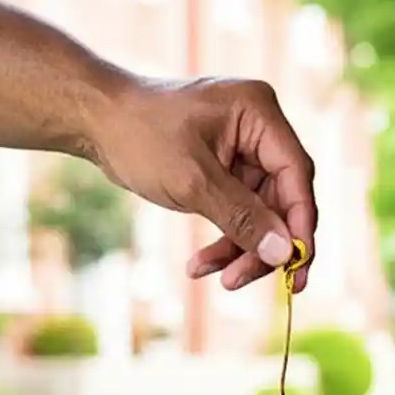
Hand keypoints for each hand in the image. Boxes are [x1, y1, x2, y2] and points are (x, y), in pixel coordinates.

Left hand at [88, 77, 316, 291]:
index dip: (300, 224)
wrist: (95, 121)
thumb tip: (285, 254)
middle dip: (262, 244)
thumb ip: (242, 217)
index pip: (296, 174)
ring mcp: (242, 147)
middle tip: (240, 281)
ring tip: (217, 279)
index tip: (296, 268)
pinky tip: (200, 265)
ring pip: (259, 211)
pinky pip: (237, 209)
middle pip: (280, 198)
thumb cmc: (139, 135)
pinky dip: (223, 237)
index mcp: (259, 113)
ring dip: (239, 248)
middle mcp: (258, 127)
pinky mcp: (224, 166)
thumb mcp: (192, 181)